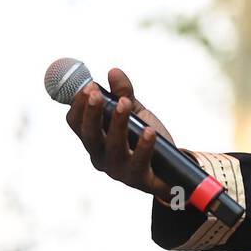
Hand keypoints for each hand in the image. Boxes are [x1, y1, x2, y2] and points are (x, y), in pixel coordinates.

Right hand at [65, 67, 174, 200]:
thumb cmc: (147, 139)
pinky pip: (139, 163)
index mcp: (95, 140)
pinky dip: (143, 146)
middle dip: (92, 113)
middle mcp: (101, 157)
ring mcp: (119, 171)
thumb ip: (125, 94)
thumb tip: (113, 71)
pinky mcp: (139, 180)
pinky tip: (149, 132)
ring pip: (114, 147)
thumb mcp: (137, 114)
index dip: (78, 105)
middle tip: (96, 93)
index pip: (77, 124)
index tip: (86, 86)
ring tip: (125, 104)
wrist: (174, 169)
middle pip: (90, 135)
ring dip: (118, 123)